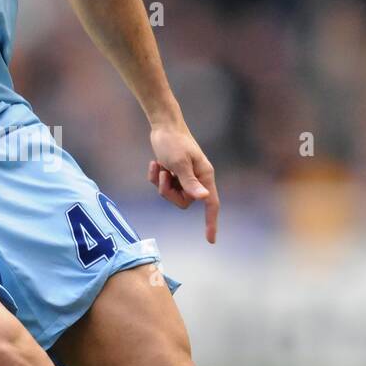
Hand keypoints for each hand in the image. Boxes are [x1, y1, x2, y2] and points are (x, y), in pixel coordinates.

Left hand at [148, 124, 219, 243]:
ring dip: (161, 183)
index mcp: (204, 176)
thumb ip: (189, 183)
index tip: (210, 240)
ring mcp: (185, 176)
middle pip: (183, 201)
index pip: (211, 204)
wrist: (163, 125)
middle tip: (163, 175)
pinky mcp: (174, 173)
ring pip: (172, 195)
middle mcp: (197, 178)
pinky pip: (163, 186)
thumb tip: (204, 198)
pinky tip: (155, 163)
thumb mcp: (179, 163)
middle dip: (169, 192)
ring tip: (159, 166)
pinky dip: (156, 176)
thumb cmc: (173, 142)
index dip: (211, 222)